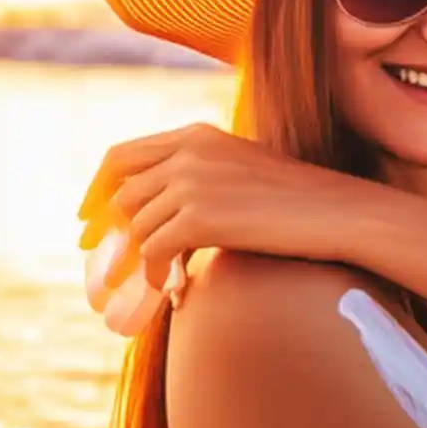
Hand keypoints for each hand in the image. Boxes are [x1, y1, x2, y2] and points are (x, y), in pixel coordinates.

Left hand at [78, 123, 378, 290]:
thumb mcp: (243, 173)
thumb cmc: (300, 202)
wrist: (339, 213)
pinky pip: (155, 251)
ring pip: (136, 227)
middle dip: (104, 233)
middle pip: (121, 194)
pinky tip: (172, 292)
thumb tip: (158, 214)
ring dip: (135, 262)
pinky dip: (156, 276)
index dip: (96, 190)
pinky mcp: (200, 216)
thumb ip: (201, 179)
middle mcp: (189, 151)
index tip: (87, 220)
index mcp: (197, 135)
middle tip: (98, 264)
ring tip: (146, 287)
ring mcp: (193, 181)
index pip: (121, 156)